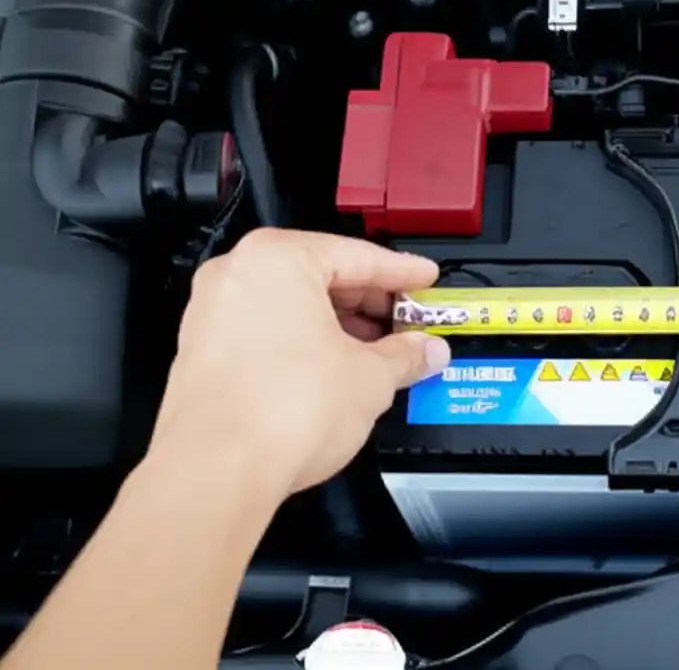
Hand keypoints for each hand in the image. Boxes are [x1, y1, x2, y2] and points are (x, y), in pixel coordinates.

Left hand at [148, 229, 449, 498]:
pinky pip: (266, 333)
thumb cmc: (281, 412)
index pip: (357, 256)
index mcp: (277, 259)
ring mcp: (213, 315)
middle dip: (370, 302)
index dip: (402, 272)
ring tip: (379, 354)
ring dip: (339, 326)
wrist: (218, 470)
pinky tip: (336, 373)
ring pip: (291, 306)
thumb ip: (405, 355)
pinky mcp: (204, 353)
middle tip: (408, 322)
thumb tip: (425, 351)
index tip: (423, 280)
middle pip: (321, 276)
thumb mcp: (371, 377)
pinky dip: (304, 345)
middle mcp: (237, 276)